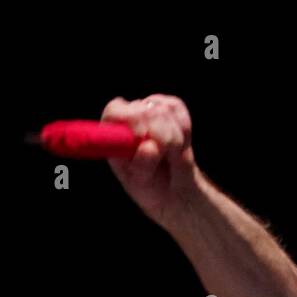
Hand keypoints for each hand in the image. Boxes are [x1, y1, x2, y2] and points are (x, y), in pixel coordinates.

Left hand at [99, 94, 200, 224]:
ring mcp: (148, 108)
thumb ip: (143, 166)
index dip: (132, 120)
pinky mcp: (169, 106)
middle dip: (162, 137)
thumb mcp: (144, 184)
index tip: (145, 136)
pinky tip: (179, 146)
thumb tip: (149, 147)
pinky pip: (179, 110)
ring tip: (170, 157)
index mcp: (112, 135)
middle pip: (145, 110)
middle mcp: (127, 117)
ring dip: (175, 140)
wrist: (174, 189)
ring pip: (165, 111)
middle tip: (164, 159)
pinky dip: (184, 131)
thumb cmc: (151, 187)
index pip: (114, 111)